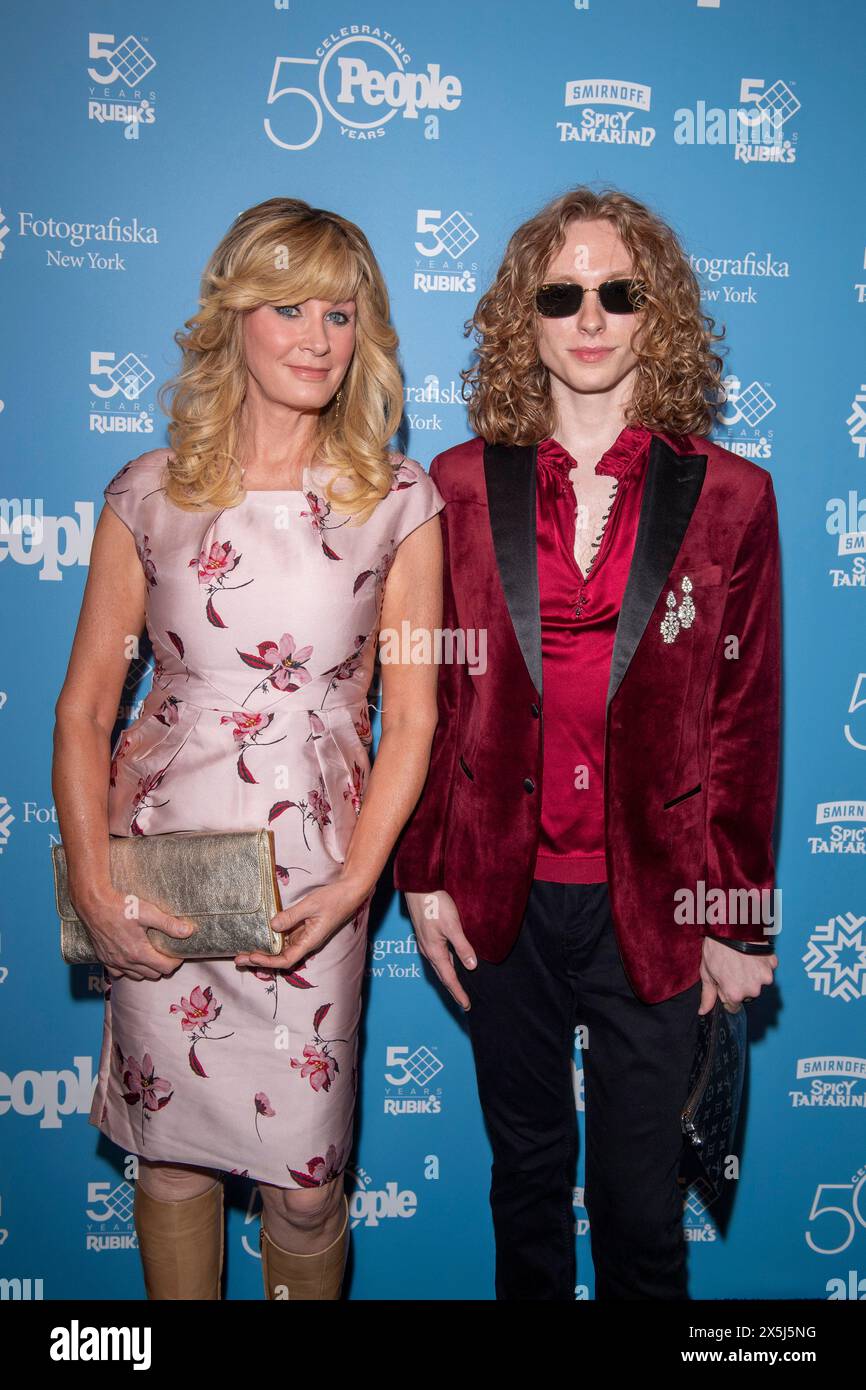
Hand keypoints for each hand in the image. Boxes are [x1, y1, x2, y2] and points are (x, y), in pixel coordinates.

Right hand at [72, 888, 196, 981]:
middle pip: (153, 974)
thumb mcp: (148, 912)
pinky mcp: (103, 959)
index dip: (176, 961)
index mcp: (139, 953)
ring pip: (136, 977)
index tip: (179, 953)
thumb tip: (189, 931)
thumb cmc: (121, 906)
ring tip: (152, 956)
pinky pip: (118, 974)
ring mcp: (113, 962)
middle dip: (163, 966)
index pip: (165, 967)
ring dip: (147, 970)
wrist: (93, 903)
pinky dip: (128, 971)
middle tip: (167, 953)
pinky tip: (132, 960)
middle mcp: (126, 962)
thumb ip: (169, 924)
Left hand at [234, 874, 371, 971]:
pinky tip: (260, 934)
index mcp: (310, 941)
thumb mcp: (310, 905)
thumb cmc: (334, 899)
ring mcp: (304, 935)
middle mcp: (306, 942)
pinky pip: (285, 937)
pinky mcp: (303, 927)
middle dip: (260, 959)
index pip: (286, 960)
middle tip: (238, 958)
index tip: (252, 956)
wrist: (350, 892)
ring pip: (281, 948)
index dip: (268, 961)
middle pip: (280, 957)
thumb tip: (272, 925)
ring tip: (243, 949)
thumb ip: (291, 916)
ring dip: (264, 949)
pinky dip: (272, 938)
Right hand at [404, 890, 475, 1009]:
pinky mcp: (427, 935)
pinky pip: (438, 956)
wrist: (418, 887)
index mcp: (435, 951)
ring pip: (440, 966)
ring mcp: (426, 943)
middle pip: (443, 975)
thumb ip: (462, 946)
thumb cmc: (435, 904)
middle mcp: (429, 950)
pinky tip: (452, 962)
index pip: (449, 978)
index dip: (459, 992)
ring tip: (459, 986)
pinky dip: (446, 965)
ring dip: (449, 977)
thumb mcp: (453, 926)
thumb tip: (472, 967)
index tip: (467, 1006)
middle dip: (454, 989)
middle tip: (464, 1001)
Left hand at [699, 936, 777, 1014]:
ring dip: (752, 975)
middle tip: (732, 968)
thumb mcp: (706, 973)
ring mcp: (764, 977)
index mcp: (734, 994)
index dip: (727, 994)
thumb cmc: (716, 948)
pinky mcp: (773, 964)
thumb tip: (703, 1011)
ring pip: (759, 982)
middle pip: (748, 994)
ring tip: (741, 960)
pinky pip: (768, 969)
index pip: (733, 1006)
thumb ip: (707, 995)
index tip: (725, 983)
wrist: (730, 926)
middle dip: (741, 985)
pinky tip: (751, 955)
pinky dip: (761, 964)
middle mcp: (752, 990)